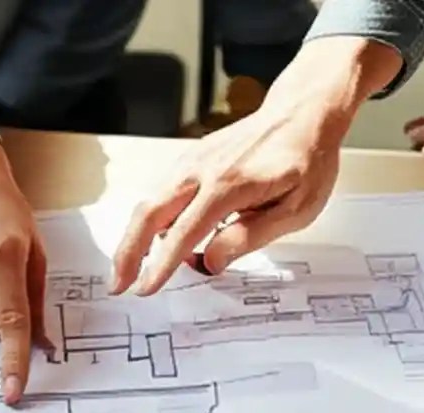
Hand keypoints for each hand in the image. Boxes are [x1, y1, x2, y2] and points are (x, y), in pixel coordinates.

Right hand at [111, 38, 402, 295]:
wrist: (302, 113)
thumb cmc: (305, 159)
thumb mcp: (297, 208)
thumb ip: (251, 235)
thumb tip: (213, 260)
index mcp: (230, 184)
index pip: (185, 232)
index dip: (161, 264)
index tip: (146, 288)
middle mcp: (202, 169)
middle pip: (149, 213)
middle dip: (128, 252)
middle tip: (119, 283)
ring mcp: (192, 161)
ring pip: (148, 202)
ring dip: (133, 238)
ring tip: (129, 270)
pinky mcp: (190, 160)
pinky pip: (160, 193)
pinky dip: (148, 220)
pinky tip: (152, 242)